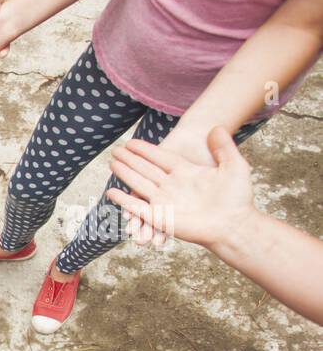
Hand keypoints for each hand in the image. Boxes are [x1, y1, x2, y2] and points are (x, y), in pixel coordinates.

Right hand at [106, 127, 256, 249]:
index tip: (131, 142)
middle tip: (115, 150)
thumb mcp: (234, 165)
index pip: (160, 157)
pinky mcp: (160, 216)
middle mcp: (172, 185)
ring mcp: (165, 201)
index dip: (146, 150)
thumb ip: (224, 147)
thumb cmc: (237, 197)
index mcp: (186, 172)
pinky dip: (124, 200)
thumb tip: (216, 127)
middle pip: (146, 169)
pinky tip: (112, 192)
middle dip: (130, 160)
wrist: (234, 223)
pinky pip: (137, 207)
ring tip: (112, 164)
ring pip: (139, 184)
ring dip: (125, 174)